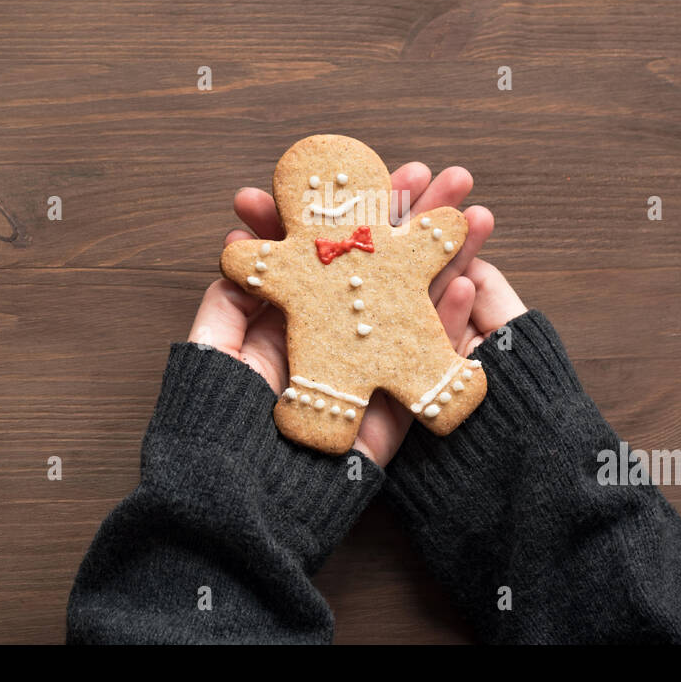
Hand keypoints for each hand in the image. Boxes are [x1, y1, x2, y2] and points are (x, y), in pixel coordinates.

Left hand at [188, 163, 522, 466]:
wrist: (240, 508)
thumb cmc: (214, 430)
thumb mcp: (209, 357)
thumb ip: (225, 307)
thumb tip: (238, 254)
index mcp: (289, 326)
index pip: (325, 256)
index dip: (351, 214)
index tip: (374, 173)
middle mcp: (333, 343)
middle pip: (379, 272)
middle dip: (409, 222)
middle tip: (438, 176)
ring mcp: (366, 374)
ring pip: (411, 308)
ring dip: (443, 260)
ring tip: (471, 212)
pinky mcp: (392, 412)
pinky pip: (426, 366)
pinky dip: (447, 326)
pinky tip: (466, 283)